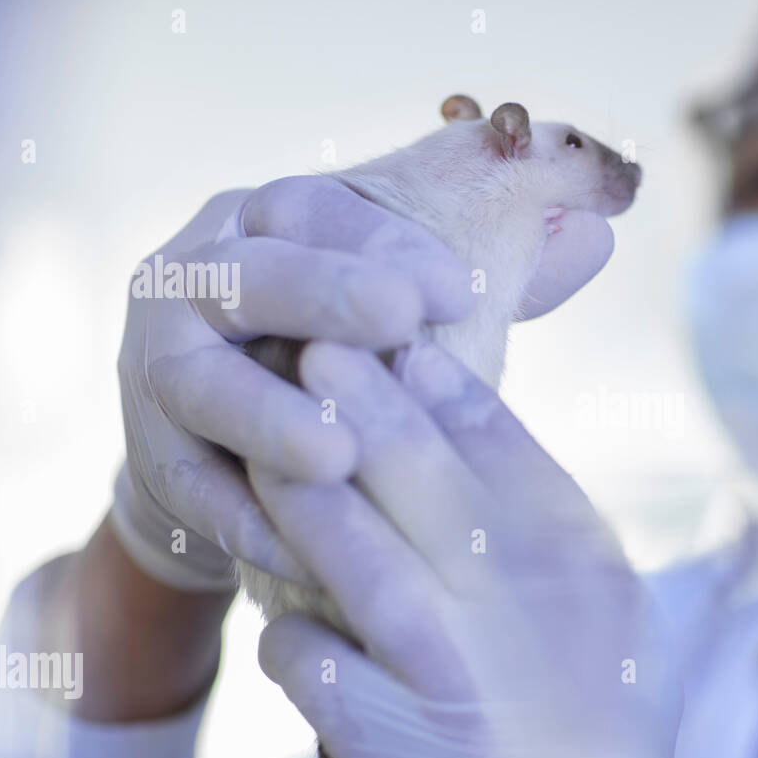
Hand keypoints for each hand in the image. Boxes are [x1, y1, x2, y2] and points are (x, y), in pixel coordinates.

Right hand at [111, 176, 612, 590]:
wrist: (236, 443)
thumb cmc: (345, 353)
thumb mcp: (409, 297)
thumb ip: (494, 262)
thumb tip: (601, 227)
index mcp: (265, 224)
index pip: (314, 208)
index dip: (383, 243)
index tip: (464, 286)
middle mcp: (199, 280)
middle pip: (247, 277)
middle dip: (322, 295)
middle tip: (401, 319)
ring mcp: (162, 370)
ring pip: (201, 386)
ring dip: (271, 418)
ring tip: (342, 453)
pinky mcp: (156, 459)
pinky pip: (194, 490)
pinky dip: (250, 519)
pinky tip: (310, 549)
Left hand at [253, 341, 679, 757]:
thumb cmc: (593, 730)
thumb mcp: (617, 628)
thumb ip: (560, 538)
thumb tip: (484, 437)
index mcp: (586, 571)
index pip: (506, 452)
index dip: (448, 394)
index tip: (406, 351)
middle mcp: (520, 610)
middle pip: (425, 479)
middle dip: (362, 407)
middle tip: (314, 350)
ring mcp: (448, 670)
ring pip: (354, 553)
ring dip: (304, 496)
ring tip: (264, 447)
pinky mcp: (385, 736)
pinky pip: (308, 655)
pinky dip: (289, 632)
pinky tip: (284, 623)